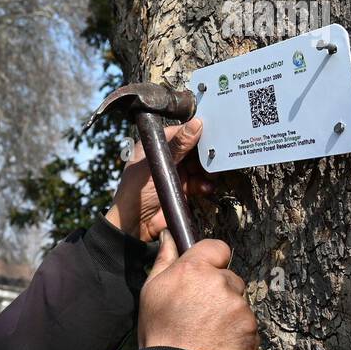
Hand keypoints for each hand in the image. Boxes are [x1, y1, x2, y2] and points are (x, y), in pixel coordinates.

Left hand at [105, 118, 213, 241]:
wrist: (134, 226)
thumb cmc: (136, 193)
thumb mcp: (157, 166)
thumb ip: (177, 146)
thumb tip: (197, 124)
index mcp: (154, 146)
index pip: (179, 132)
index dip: (195, 131)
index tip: (212, 132)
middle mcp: (165, 157)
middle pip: (192, 148)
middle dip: (205, 152)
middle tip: (215, 155)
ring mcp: (174, 173)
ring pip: (198, 165)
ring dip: (207, 169)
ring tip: (211, 174)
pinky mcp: (182, 189)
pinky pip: (198, 182)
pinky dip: (204, 184)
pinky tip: (206, 187)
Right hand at [138, 233, 258, 349]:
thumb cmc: (159, 330)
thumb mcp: (152, 291)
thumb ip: (165, 259)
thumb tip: (168, 236)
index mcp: (194, 269)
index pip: (218, 247)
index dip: (213, 260)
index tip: (205, 274)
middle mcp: (220, 282)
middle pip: (229, 277)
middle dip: (219, 290)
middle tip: (199, 312)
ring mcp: (239, 306)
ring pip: (238, 301)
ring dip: (228, 311)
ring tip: (207, 330)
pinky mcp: (251, 328)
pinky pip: (247, 323)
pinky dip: (237, 331)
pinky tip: (219, 341)